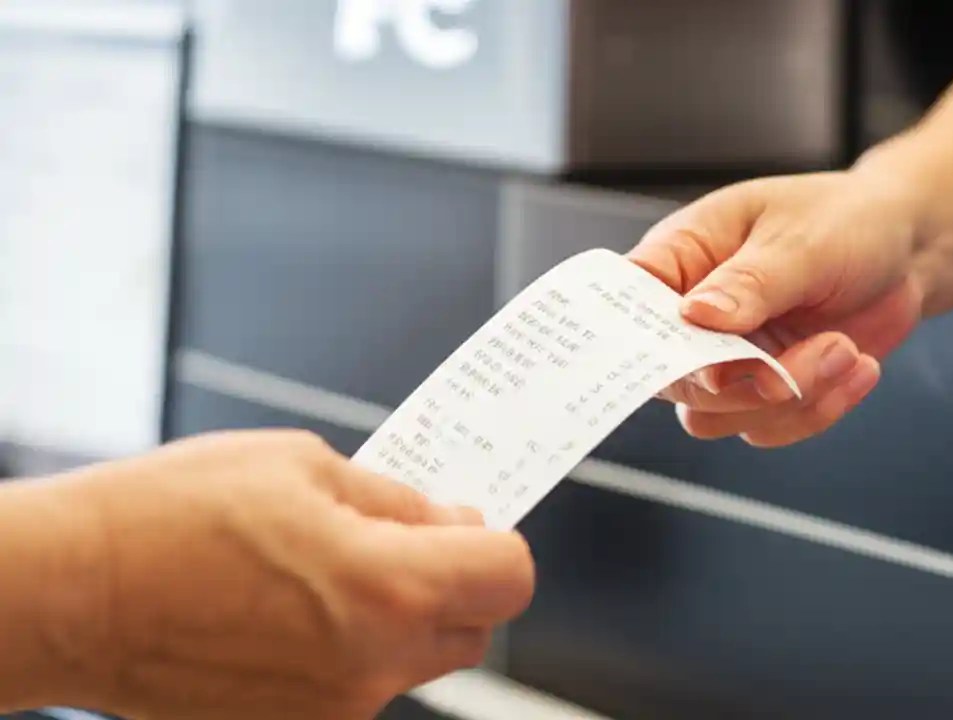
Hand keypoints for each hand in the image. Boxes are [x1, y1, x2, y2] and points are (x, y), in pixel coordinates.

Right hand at [52, 430, 533, 719]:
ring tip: (323, 573)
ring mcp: (333, 709)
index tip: (465, 526)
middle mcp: (371, 665)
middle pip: (473, 628)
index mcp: (387, 587)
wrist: (70, 592)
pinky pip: (357, 686)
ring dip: (398, 617)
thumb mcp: (301, 465)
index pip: (509, 578)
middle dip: (454, 582)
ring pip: (414, 661)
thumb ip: (395, 499)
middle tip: (399, 540)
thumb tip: (444, 519)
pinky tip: (291, 613)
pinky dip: (348, 650)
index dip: (493, 543)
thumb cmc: (167, 518)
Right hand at [630, 158, 925, 446]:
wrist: (906, 249)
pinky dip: (818, 409)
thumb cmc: (845, 219)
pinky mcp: (765, 389)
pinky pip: (767, 428)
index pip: (627, 306)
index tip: (699, 358)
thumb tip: (696, 315)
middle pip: (673, 379)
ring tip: (845, 351)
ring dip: (789, 399)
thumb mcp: (802, 239)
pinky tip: (857, 366)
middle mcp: (692, 315)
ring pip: (716, 416)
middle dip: (747, 381)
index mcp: (681, 256)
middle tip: (822, 348)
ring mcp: (728, 357)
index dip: (641, 342)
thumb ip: (750, 281)